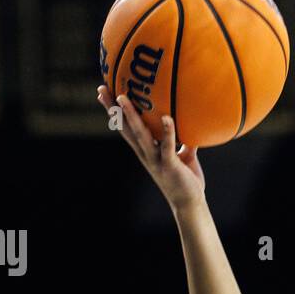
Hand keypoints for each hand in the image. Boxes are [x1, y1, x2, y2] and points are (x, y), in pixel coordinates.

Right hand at [97, 85, 205, 211]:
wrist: (189, 204)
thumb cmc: (186, 180)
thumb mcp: (184, 156)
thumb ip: (185, 140)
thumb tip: (192, 122)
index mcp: (146, 150)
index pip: (126, 128)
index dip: (115, 112)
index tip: (104, 94)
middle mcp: (146, 153)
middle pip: (125, 128)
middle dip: (113, 109)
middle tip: (101, 89)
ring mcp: (156, 159)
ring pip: (140, 134)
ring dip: (130, 116)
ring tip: (122, 98)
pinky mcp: (169, 165)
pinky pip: (167, 146)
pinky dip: (167, 131)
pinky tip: (166, 117)